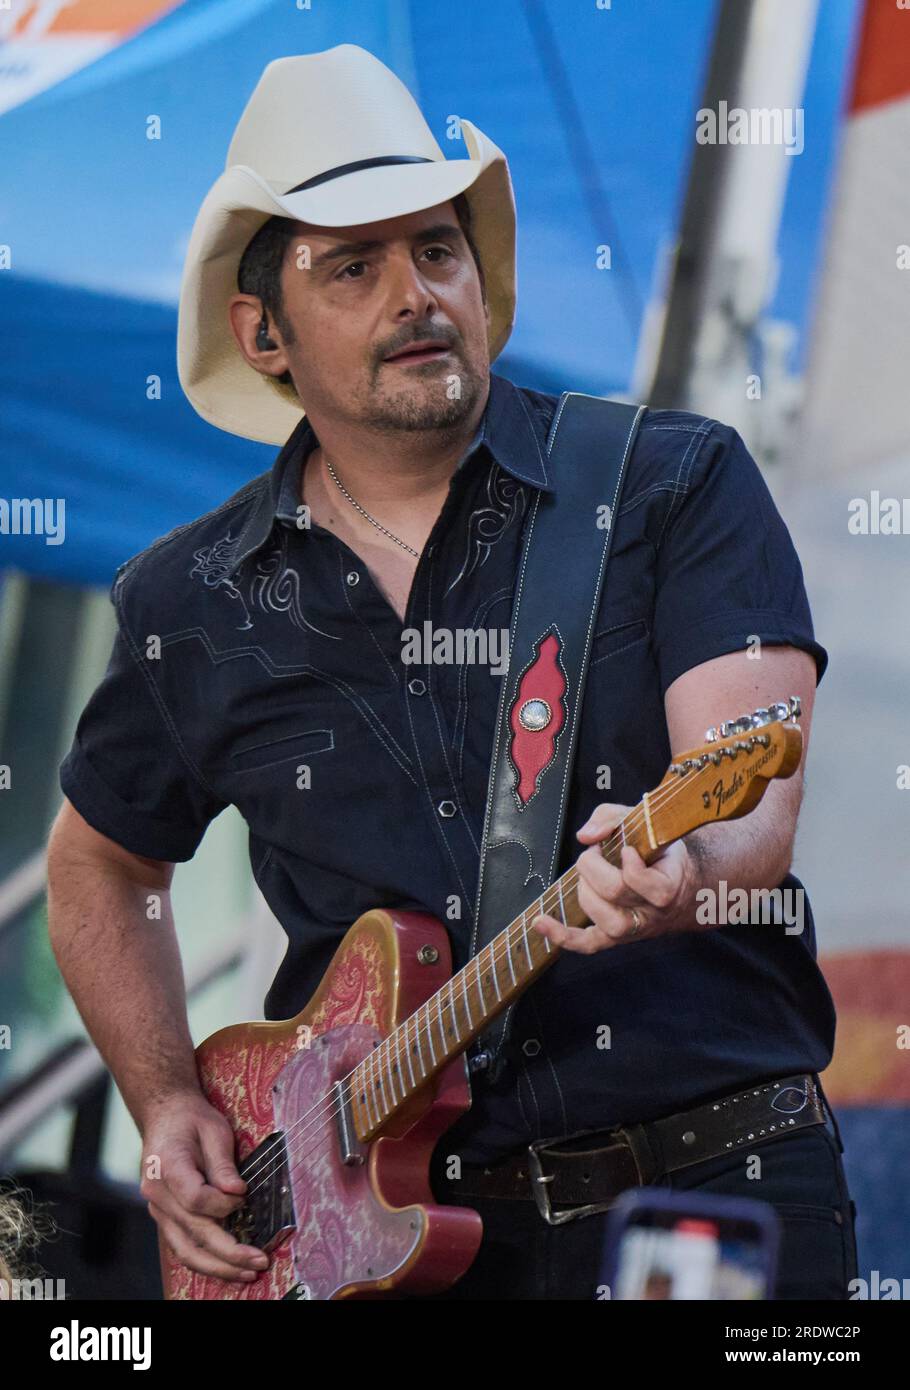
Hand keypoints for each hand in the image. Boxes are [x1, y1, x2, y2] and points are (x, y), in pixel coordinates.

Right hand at [140, 1090, 269, 1282]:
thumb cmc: (191, 1120)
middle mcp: (157, 1194)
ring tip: (247, 1273)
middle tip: (259, 1260)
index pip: (195, 1198)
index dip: (223, 1204)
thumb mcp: (213, 1129)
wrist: (165, 1116)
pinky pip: (182, 1246)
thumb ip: (223, 1163)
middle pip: (193, 1233)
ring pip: (184, 1250)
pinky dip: (205, 1261)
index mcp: (167, 1166)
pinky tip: (228, 1267)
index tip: (243, 1196)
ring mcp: (158, 1209)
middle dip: (229, 1252)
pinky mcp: (164, 1217)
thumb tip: (237, 1192)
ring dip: (217, 1267)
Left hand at [532, 802, 698, 953]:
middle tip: (597, 853)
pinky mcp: (616, 938)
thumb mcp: (644, 822)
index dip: (628, 862)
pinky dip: (562, 935)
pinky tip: (540, 922)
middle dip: (594, 866)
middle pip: (615, 893)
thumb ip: (613, 818)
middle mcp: (653, 913)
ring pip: (605, 921)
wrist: (685, 886)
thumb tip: (585, 835)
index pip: (642, 880)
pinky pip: (589, 944)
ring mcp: (635, 929)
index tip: (626, 848)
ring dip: (586, 891)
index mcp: (668, 884)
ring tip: (588, 876)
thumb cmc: (659, 851)